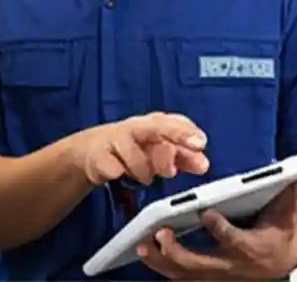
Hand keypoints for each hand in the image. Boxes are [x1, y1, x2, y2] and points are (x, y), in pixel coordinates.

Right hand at [79, 112, 209, 185]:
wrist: (93, 151)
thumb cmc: (132, 148)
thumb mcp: (159, 151)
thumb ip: (183, 157)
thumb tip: (203, 163)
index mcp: (156, 124)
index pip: (175, 121)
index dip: (188, 132)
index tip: (200, 143)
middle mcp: (138, 127)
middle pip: (157, 129)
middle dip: (169, 147)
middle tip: (173, 169)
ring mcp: (117, 139)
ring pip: (137, 157)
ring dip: (143, 172)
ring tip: (142, 175)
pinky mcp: (99, 155)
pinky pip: (115, 169)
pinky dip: (120, 174)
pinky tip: (119, 173)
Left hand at [137, 179, 296, 279]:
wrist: (277, 261)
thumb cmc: (277, 233)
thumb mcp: (287, 215)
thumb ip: (291, 198)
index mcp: (251, 248)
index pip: (234, 240)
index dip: (220, 228)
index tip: (205, 212)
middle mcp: (230, 265)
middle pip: (199, 264)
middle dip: (177, 252)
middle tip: (161, 233)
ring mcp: (214, 274)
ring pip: (183, 274)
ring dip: (160, 261)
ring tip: (142, 244)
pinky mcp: (204, 276)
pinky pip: (178, 275)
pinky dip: (160, 265)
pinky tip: (145, 251)